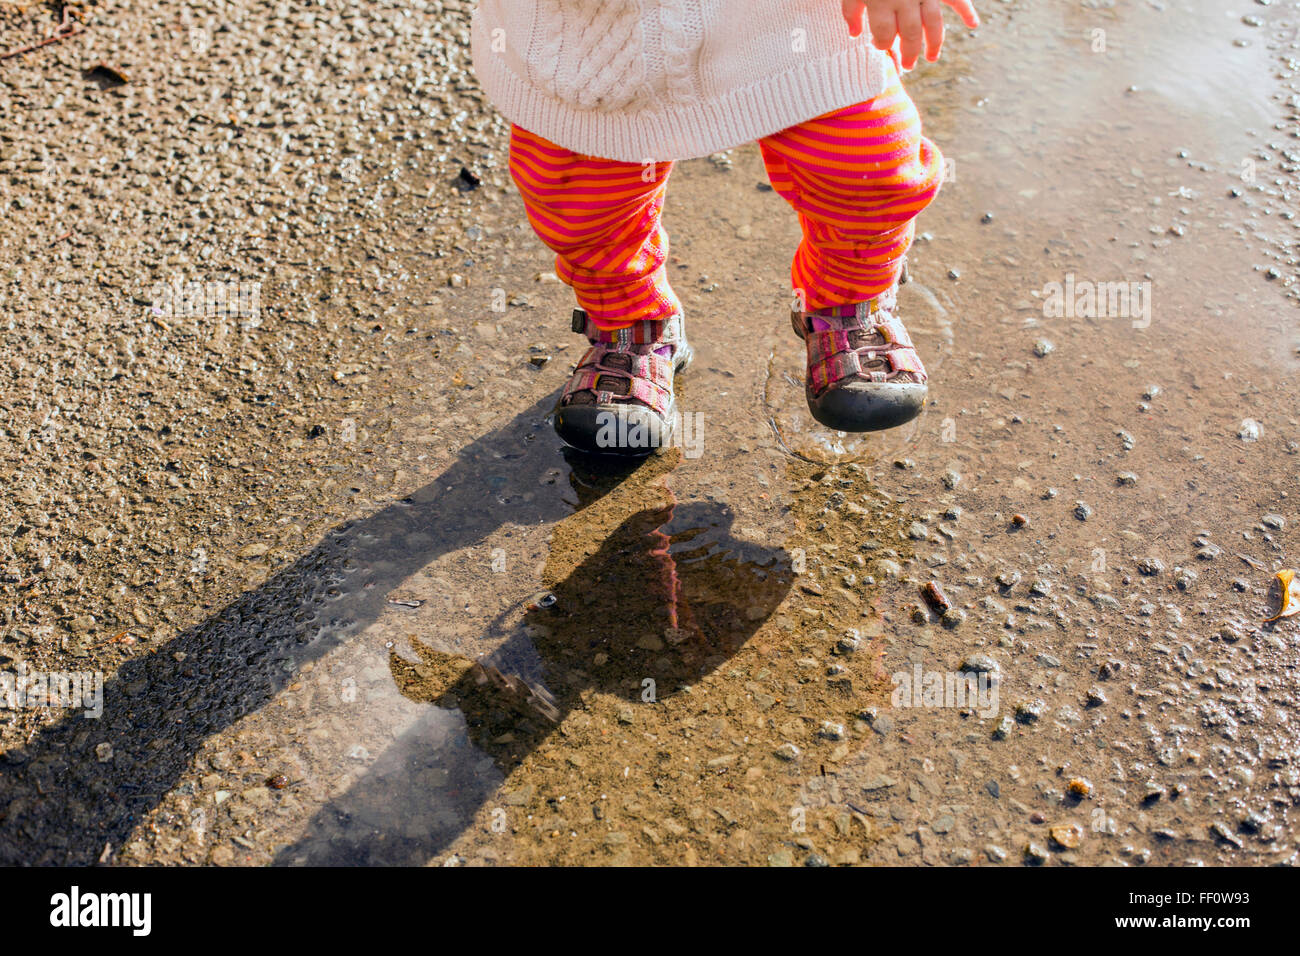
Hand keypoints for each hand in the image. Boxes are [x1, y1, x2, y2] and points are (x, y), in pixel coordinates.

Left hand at [841, 0, 979, 68]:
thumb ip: (851, 9)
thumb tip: (854, 35)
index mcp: (881, 0)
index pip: (883, 34)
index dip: (881, 44)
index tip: (879, 46)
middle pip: (908, 33)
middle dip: (908, 52)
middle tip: (908, 66)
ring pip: (932, 23)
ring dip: (933, 43)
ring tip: (931, 58)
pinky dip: (966, 10)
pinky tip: (973, 24)